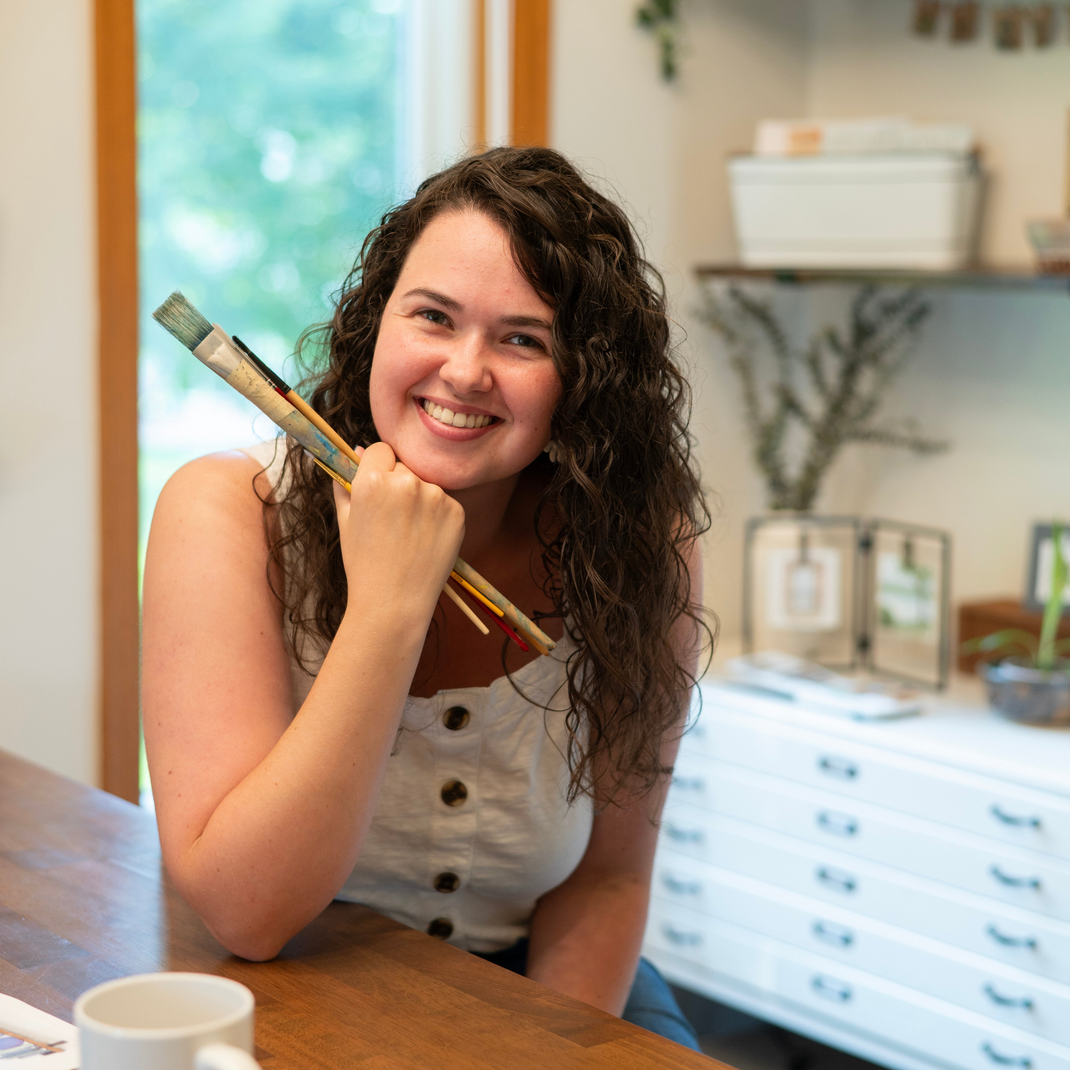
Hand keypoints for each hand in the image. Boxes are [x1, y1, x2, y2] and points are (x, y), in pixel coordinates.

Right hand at [333, 442, 464, 625]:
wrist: (394, 603)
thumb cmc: (364, 564)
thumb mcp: (345, 521)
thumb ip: (346, 482)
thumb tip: (355, 451)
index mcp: (374, 480)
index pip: (380, 449)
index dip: (377, 467)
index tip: (378, 486)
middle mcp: (408, 482)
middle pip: (404, 466)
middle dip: (398, 483)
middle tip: (392, 519)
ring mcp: (436, 497)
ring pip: (426, 484)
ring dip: (419, 500)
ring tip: (409, 534)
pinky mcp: (457, 512)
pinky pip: (444, 503)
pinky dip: (437, 516)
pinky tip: (426, 540)